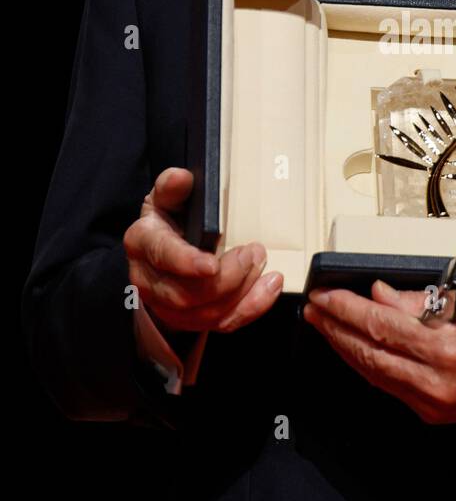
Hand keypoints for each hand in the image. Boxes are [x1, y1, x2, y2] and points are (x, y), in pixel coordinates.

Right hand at [123, 167, 283, 333]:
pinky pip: (222, 324)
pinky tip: (268, 287)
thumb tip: (179, 177)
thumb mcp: (167, 198)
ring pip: (207, 313)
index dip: (186, 262)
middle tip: (254, 251)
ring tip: (262, 264)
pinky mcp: (188, 320)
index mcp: (142, 242)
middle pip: (187, 294)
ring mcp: (166, 305)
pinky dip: (251, 308)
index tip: (212, 264)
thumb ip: (173, 187)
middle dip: (229, 277)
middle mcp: (148, 279)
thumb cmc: (169, 218)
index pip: (162, 256)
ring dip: (243, 291)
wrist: (159, 249)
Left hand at [302, 280, 455, 424]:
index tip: (325, 295)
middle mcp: (437, 383)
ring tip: (324, 326)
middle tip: (313, 309)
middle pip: (369, 354)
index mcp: (448, 350)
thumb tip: (381, 294)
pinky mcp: (435, 414)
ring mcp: (434, 404)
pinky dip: (368, 366)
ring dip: (344, 349)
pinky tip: (355, 349)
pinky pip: (390, 387)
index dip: (346, 309)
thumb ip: (423, 300)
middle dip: (335, 329)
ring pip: (374, 374)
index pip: (381, 325)